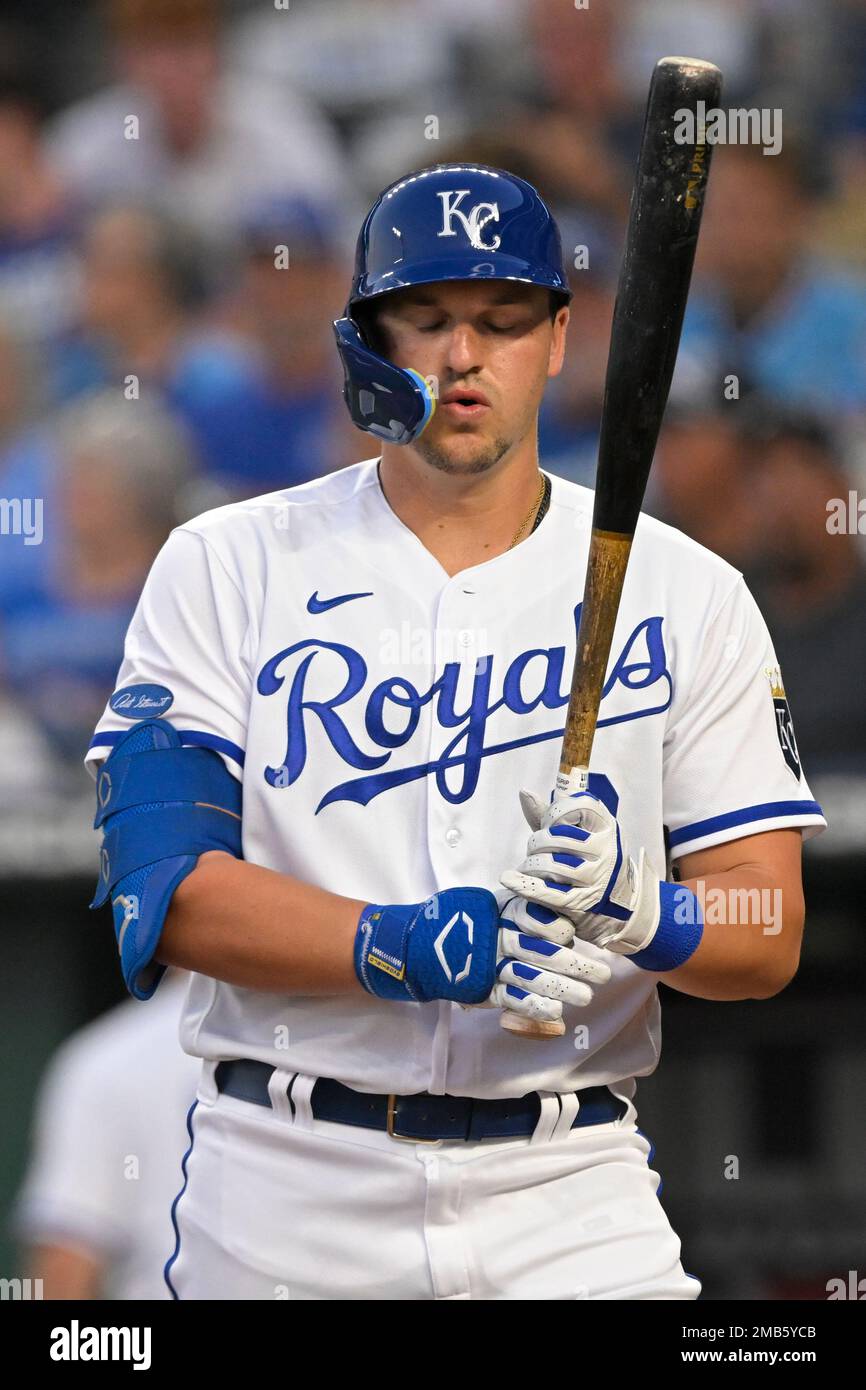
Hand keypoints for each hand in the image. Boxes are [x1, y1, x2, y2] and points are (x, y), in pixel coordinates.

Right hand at [353, 886, 610, 1023]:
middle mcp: (498, 937)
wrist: (414, 944)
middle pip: (542, 950)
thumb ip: (520, 905)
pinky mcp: (481, 989)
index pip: (536, 917)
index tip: (571, 933)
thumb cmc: (459, 922)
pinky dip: (534, 1006)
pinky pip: (512, 999)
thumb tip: (557, 912)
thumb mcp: (488, 905)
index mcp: (502, 912)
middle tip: (603, 973)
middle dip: (575, 963)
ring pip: (532, 975)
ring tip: (588, 996)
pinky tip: (556, 1013)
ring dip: (563, 987)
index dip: (556, 926)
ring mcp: (489, 964)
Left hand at [499, 788, 662, 954]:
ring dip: (530, 864)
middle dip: (537, 842)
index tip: (549, 822)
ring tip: (528, 867)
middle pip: (558, 837)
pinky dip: (523, 885)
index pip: (581, 806)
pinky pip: (547, 892)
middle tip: (534, 849)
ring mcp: (596, 878)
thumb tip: (524, 792)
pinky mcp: (582, 903)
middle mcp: (606, 851)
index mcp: (607, 827)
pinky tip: (509, 879)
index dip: (556, 811)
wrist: (618, 907)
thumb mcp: (578, 834)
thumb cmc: (589, 861)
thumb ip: (550, 815)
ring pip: (549, 864)